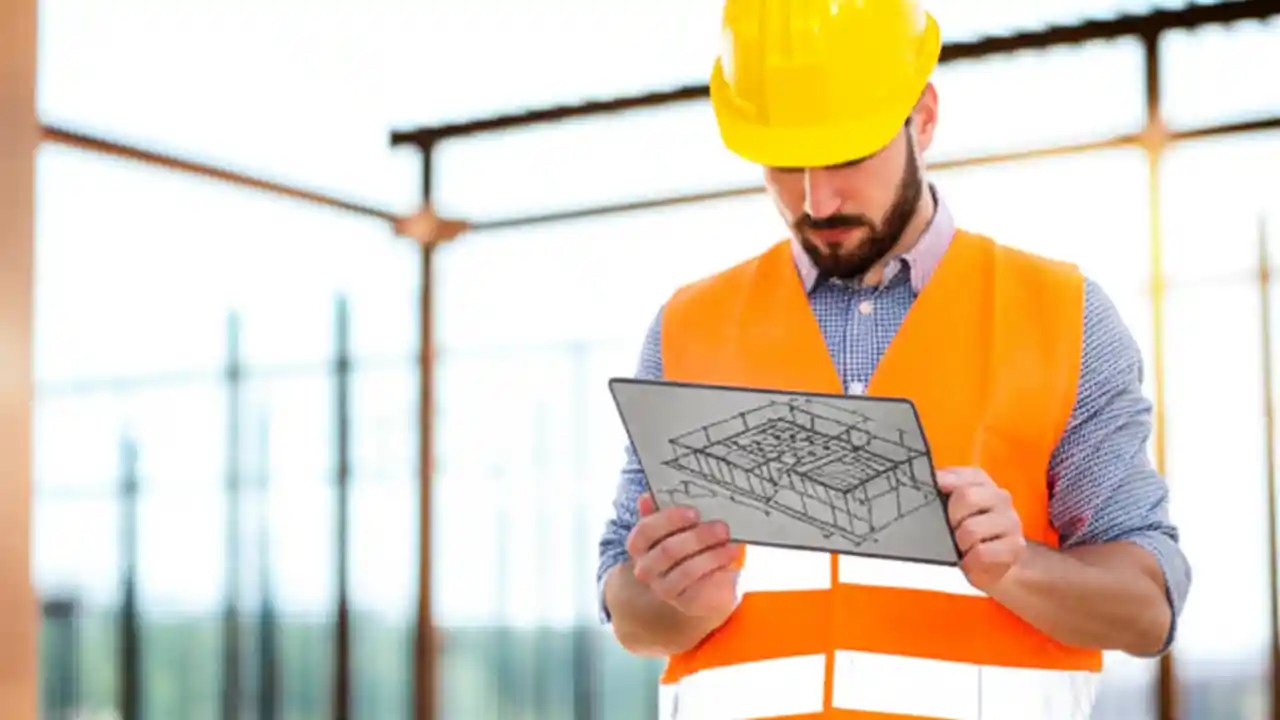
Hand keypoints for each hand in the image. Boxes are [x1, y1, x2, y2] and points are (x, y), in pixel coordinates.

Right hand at [626, 493, 740, 618]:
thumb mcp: (679, 525)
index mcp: (639, 544)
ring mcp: (663, 587)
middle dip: (697, 537)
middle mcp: (646, 568)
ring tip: (730, 543)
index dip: (669, 520)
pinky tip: (730, 558)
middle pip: (667, 551)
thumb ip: (664, 510)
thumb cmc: (689, 545)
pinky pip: (699, 586)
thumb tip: (646, 497)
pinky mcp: (684, 602)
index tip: (694, 512)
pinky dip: (717, 569)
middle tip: (722, 527)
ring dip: (711, 554)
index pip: (645, 530)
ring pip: (686, 570)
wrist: (705, 580)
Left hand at [937, 467, 1026, 591]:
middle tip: (951, 529)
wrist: (990, 564)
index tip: (936, 496)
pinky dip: (970, 561)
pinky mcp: (1015, 547)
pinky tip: (972, 558)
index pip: (956, 475)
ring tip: (963, 546)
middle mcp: (999, 497)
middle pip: (966, 497)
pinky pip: (981, 553)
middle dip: (950, 518)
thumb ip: (940, 487)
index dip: (941, 487)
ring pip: (972, 529)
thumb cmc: (964, 532)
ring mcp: (1011, 521)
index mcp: (980, 481)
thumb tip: (932, 479)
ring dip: (960, 543)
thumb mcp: (948, 506)